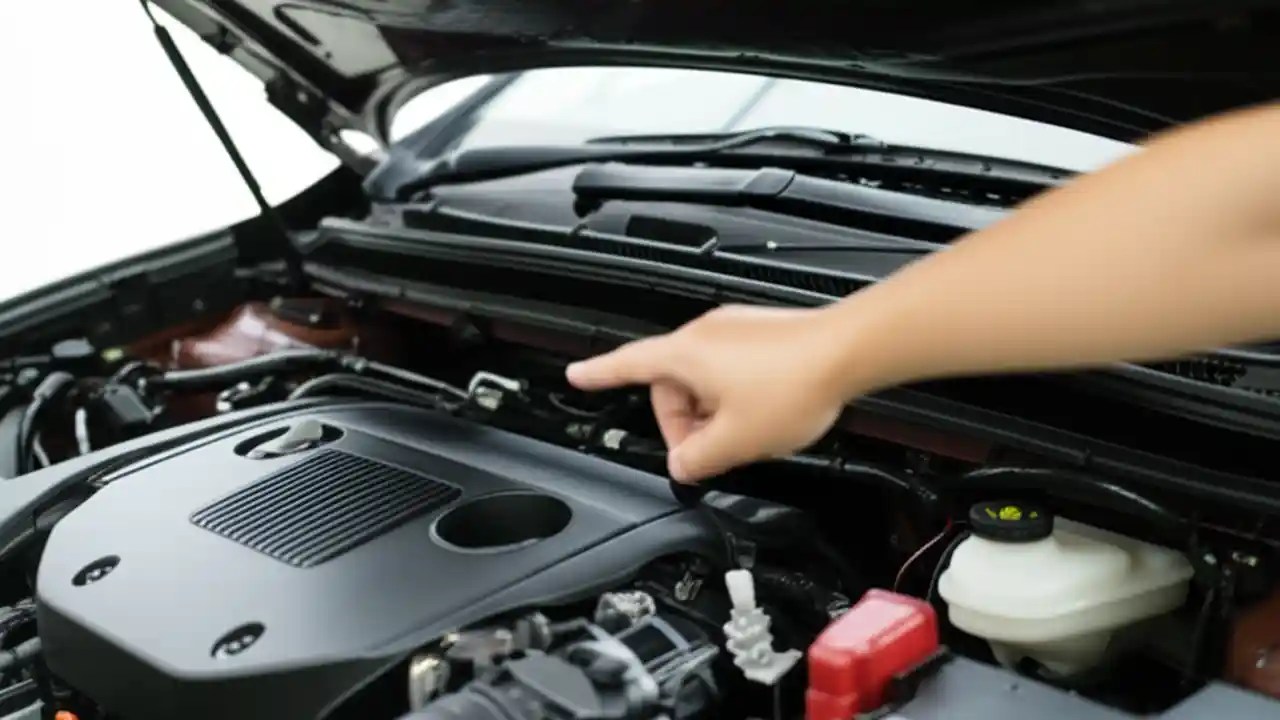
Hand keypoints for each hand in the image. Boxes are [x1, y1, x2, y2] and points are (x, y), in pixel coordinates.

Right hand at [566, 305, 860, 482]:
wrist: (847, 351)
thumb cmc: (793, 384)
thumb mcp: (736, 441)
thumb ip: (698, 460)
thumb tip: (683, 467)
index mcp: (685, 356)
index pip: (627, 365)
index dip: (598, 374)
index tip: (578, 374)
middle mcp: (704, 335)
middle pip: (672, 386)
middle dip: (686, 422)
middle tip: (712, 450)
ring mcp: (734, 331)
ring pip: (705, 380)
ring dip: (715, 411)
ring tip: (747, 432)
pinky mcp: (761, 334)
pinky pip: (732, 369)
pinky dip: (737, 395)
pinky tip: (765, 413)